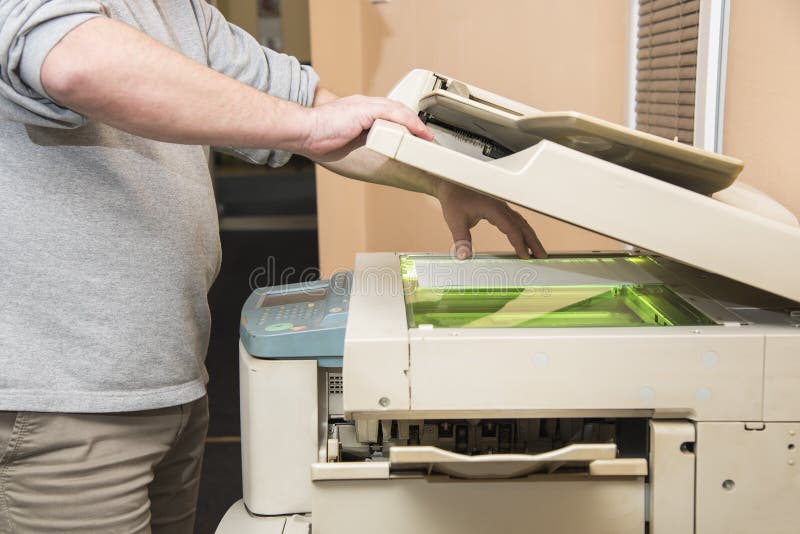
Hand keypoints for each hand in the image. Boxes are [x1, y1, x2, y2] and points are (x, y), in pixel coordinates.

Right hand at [299, 95, 431, 161]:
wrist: (303, 130)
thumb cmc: (316, 138)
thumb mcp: (344, 139)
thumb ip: (358, 139)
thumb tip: (370, 149)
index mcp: (357, 110)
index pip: (386, 112)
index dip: (402, 121)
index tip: (413, 133)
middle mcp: (363, 104)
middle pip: (395, 108)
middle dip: (412, 120)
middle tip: (425, 135)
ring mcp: (364, 105)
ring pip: (397, 109)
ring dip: (414, 122)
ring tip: (426, 136)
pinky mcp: (365, 110)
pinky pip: (393, 113)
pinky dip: (408, 122)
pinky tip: (418, 131)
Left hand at [436, 180, 546, 259]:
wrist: (450, 183)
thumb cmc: (453, 197)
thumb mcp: (455, 220)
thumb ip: (461, 239)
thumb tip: (463, 256)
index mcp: (493, 208)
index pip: (512, 229)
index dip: (520, 243)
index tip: (525, 256)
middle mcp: (500, 206)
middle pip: (523, 225)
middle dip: (534, 241)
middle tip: (542, 255)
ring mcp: (501, 206)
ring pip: (521, 222)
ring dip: (530, 236)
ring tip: (537, 251)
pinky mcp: (498, 208)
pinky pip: (515, 220)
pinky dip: (522, 231)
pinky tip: (523, 239)